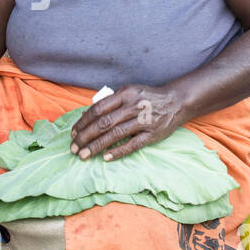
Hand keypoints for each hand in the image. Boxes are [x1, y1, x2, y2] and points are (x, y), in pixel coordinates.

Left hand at [69, 85, 186, 161]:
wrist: (176, 101)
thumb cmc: (147, 98)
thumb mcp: (129, 92)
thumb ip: (111, 103)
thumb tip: (87, 115)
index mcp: (125, 94)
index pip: (98, 109)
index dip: (83, 122)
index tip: (73, 133)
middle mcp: (133, 106)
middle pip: (103, 123)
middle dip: (85, 136)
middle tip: (73, 148)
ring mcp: (143, 120)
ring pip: (114, 134)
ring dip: (96, 146)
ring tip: (83, 155)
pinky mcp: (152, 134)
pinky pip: (132, 144)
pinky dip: (118, 151)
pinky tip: (105, 158)